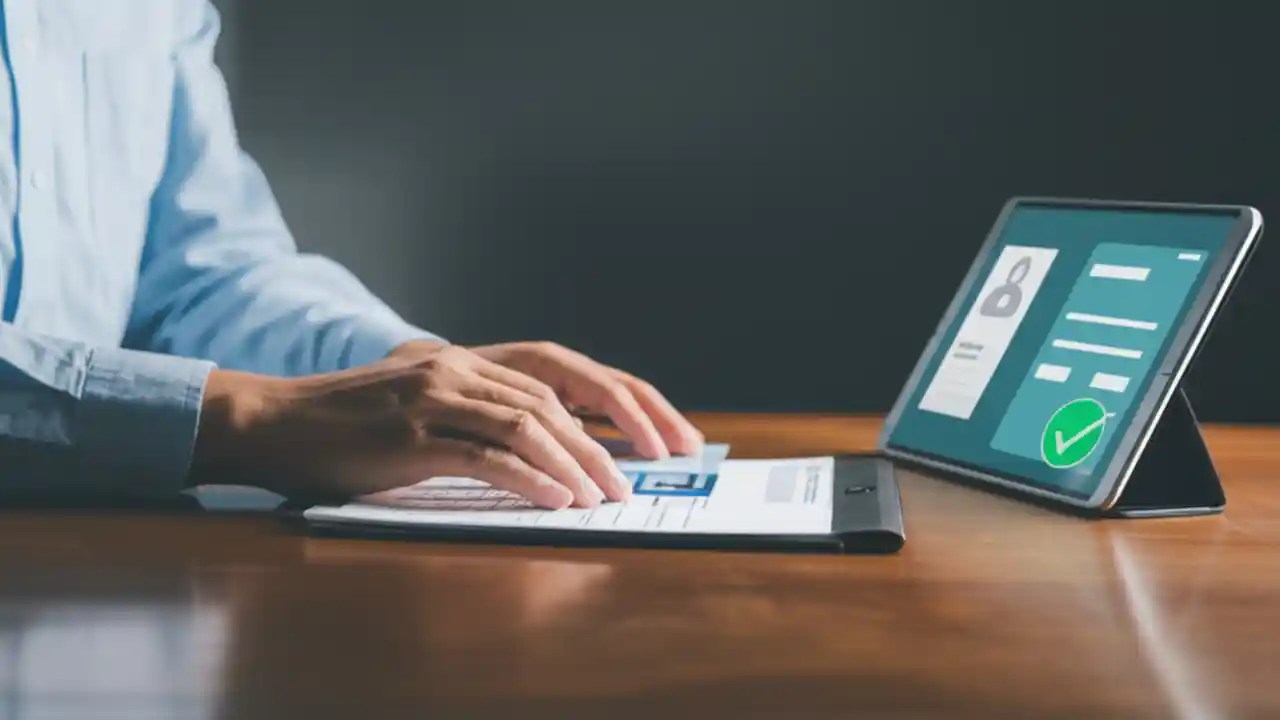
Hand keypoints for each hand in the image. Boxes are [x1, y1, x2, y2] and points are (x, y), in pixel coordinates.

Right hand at [193, 344, 646, 508]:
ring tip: (606, 496)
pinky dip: (529, 477)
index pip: (566, 372)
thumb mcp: (427, 410)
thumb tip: (558, 452)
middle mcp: (460, 368)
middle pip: (558, 397)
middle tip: (647, 472)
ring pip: (529, 424)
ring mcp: (436, 398)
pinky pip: (486, 455)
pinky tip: (558, 499)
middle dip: (613, 434)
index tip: (664, 432)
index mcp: (470, 361)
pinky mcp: (413, 436)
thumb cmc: (354, 427)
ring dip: (577, 462)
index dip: (622, 398)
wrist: (276, 423)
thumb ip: (483, 418)